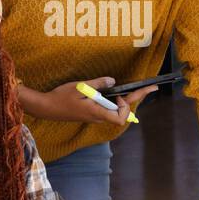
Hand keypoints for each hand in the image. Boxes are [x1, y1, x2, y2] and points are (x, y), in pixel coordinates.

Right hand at [41, 77, 158, 125]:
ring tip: (138, 89)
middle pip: (122, 113)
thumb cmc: (62, 98)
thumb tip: (113, 81)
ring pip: (115, 111)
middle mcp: (98, 117)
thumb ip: (98, 84)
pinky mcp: (90, 114)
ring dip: (125, 101)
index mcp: (97, 112)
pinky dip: (114, 101)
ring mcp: (94, 116)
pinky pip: (107, 109)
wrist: (46, 108)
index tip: (119, 94)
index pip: (120, 118)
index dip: (125, 107)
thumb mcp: (80, 87)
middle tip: (152, 87)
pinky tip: (114, 93)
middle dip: (136, 99)